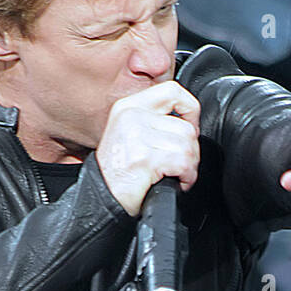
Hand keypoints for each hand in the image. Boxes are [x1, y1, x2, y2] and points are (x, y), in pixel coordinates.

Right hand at [95, 80, 200, 217]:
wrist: (100, 199)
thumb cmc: (116, 175)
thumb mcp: (129, 135)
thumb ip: (153, 121)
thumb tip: (187, 122)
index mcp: (127, 106)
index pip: (172, 91)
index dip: (190, 109)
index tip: (191, 128)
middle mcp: (130, 116)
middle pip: (185, 126)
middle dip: (191, 151)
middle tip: (181, 165)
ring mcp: (136, 136)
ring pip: (187, 146)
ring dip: (189, 166)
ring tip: (177, 175)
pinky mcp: (144, 158)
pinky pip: (183, 163)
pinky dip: (187, 177)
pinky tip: (177, 182)